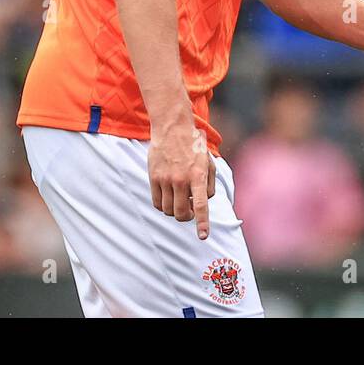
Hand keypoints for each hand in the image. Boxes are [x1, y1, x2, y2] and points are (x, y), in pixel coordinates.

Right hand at [148, 121, 214, 239]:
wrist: (172, 128)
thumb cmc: (194, 147)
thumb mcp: (209, 163)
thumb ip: (209, 185)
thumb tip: (202, 203)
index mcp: (197, 176)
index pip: (200, 205)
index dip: (202, 223)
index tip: (203, 236)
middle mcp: (181, 179)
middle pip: (181, 213)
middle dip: (186, 217)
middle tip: (188, 210)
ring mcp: (165, 179)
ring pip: (168, 210)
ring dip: (174, 210)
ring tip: (179, 198)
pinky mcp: (154, 178)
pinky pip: (157, 202)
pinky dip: (163, 205)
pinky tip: (168, 196)